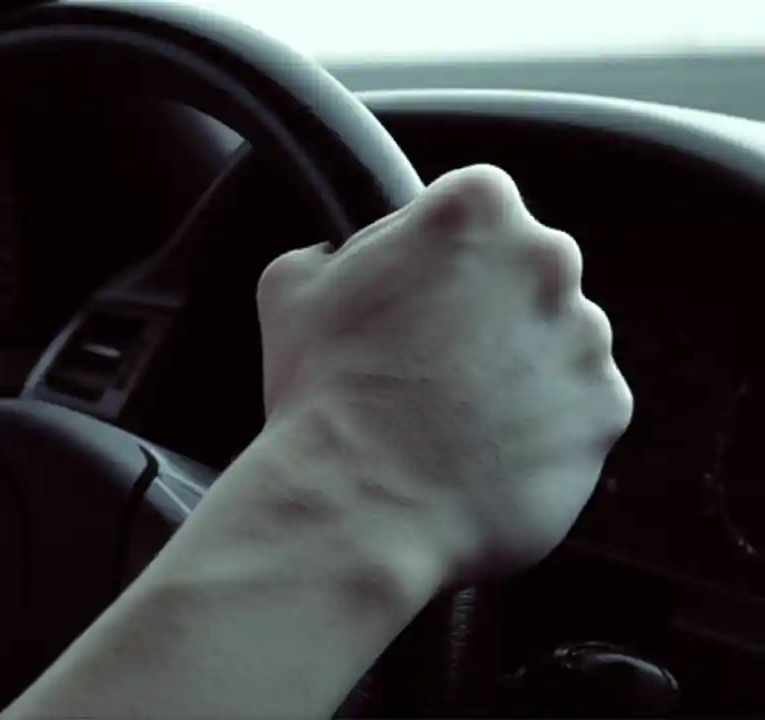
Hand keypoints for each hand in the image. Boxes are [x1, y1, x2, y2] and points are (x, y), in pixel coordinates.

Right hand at [255, 164, 631, 585]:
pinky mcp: (607, 411)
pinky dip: (540, 427)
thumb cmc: (321, 393)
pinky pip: (576, 409)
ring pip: (554, 340)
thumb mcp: (290, 288)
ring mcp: (587, 338)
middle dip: (482, 307)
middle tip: (425, 360)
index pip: (472, 205)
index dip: (435, 253)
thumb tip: (339, 257)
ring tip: (450, 416)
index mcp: (475, 208)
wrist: (358, 505)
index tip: (412, 294)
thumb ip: (332, 249)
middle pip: (523, 269)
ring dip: (514, 367)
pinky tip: (480, 450)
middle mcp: (548, 260)